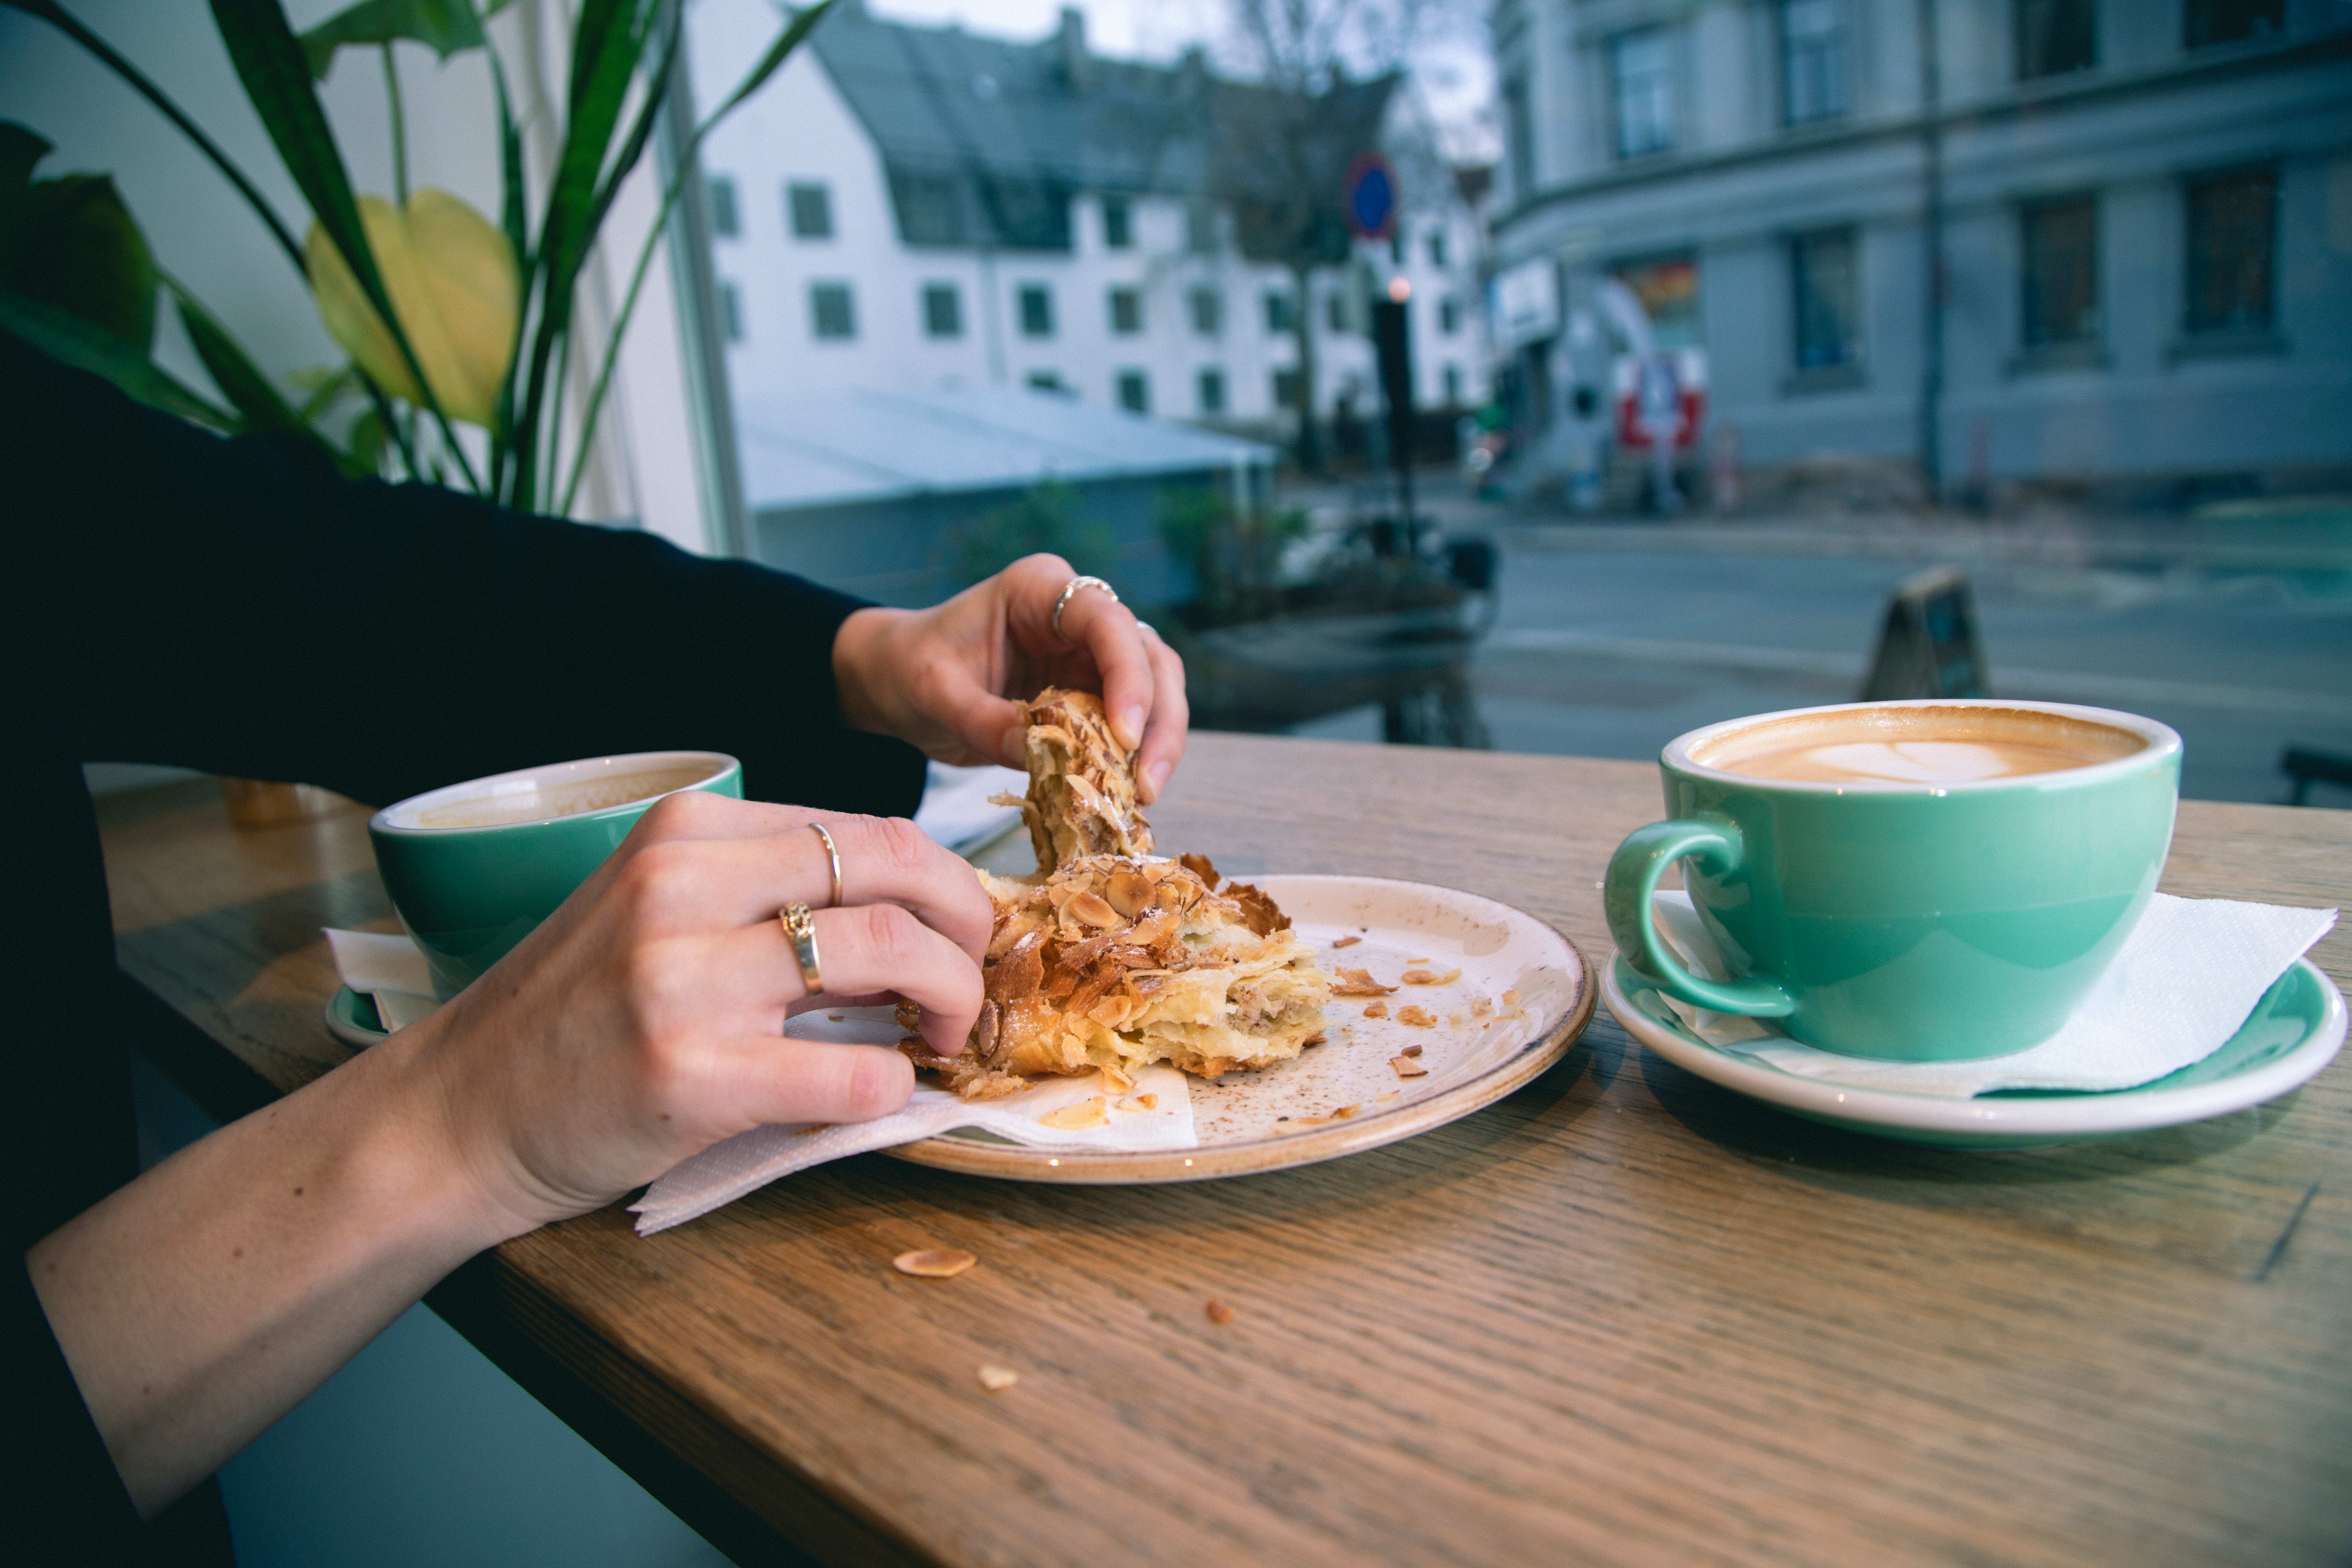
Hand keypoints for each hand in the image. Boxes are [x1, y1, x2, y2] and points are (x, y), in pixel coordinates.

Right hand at [410, 792, 994, 1227]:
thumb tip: (911, 912)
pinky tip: (875, 1093)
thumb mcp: (659, 911)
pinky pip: (854, 1074)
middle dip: (968, 927)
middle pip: (895, 873)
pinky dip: (890, 1087)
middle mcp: (684, 889)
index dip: (943, 882)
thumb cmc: (574, 1017)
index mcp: (686, 833)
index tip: (958, 930)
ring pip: (892, 957)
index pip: (866, 830)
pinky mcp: (692, 1076)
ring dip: (949, 1000)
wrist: (458, 1115)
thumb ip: (767, 892)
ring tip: (939, 1033)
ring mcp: (685, 981)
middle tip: (971, 981)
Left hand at [831, 552, 1189, 801]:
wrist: (897, 681)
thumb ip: (981, 720)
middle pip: (1149, 657)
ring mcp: (1087, 653)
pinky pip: (1129, 722)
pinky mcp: (1089, 692)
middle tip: (1146, 784)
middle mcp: (1076, 614)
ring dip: (1158, 743)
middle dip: (1159, 721)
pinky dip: (1133, 758)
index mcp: (1038, 589)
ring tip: (1141, 796)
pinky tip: (1124, 795)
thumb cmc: (910, 668)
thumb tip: (1038, 753)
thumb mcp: (933, 693)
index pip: (1107, 622)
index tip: (1125, 737)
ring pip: (1154, 689)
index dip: (1129, 677)